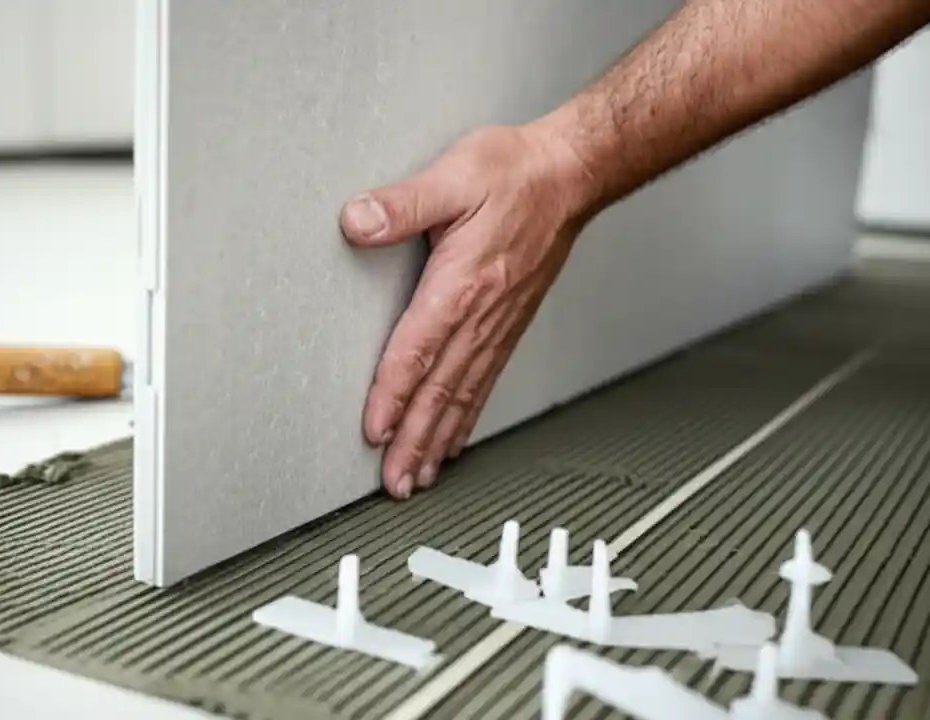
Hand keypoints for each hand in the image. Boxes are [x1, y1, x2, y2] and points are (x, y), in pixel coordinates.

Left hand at [339, 122, 596, 498]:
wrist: (570, 176)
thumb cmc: (515, 173)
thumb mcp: (453, 174)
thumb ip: (403, 203)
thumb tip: (358, 220)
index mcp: (462, 284)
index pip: (419, 351)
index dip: (394, 394)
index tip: (375, 431)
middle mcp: (481, 316)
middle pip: (440, 391)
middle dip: (415, 441)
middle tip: (395, 482)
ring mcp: (497, 326)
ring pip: (462, 396)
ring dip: (437, 441)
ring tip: (418, 477)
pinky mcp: (508, 326)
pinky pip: (484, 383)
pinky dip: (466, 419)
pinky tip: (454, 439)